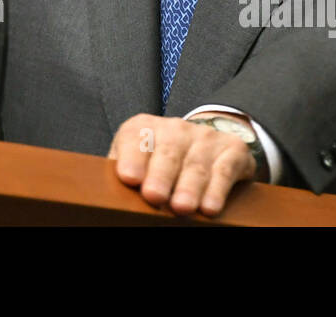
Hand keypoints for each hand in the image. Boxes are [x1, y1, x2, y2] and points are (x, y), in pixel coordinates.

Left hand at [108, 113, 256, 216]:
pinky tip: (210, 208)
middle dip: (161, 175)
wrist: (207, 143)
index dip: (132, 158)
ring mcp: (205, 137)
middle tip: (154, 196)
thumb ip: (122, 172)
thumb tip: (104, 197)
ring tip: (181, 207)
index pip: (136, 139)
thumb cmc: (159, 161)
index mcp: (144, 128)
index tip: (129, 178)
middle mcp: (175, 128)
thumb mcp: (136, 161)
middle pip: (167, 152)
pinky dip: (217, 190)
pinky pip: (224, 171)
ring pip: (195, 164)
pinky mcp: (232, 149)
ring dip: (189, 187)